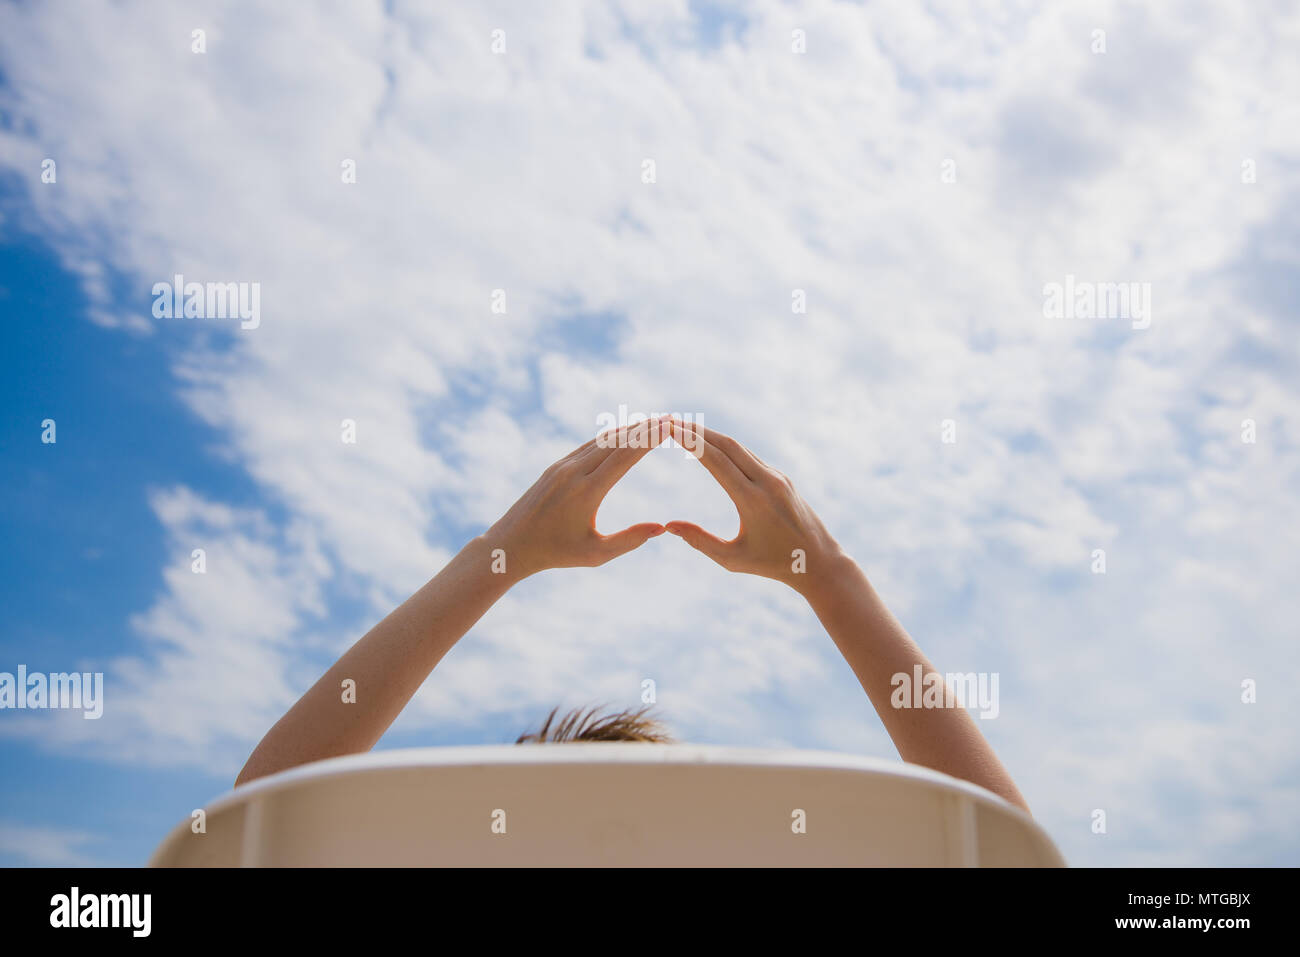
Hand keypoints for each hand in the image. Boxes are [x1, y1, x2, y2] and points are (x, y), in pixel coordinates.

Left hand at [486, 417, 670, 579]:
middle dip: (644, 428)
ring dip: (628, 429)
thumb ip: (629, 540)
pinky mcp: (556, 466)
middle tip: (671, 418)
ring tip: (653, 422)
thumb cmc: (556, 554)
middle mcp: (574, 472)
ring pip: (601, 440)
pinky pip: (588, 446)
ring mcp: (563, 466)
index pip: (624, 457)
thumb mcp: (595, 555)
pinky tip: (624, 434)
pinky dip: (610, 437)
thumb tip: (661, 527)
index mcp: (587, 492)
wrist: (511, 544)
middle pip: (616, 442)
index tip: (670, 426)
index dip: (649, 439)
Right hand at [665, 419, 844, 593]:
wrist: (819, 561)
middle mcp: (767, 482)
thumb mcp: (732, 559)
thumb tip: (669, 526)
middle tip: (672, 421)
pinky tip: (715, 447)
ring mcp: (777, 477)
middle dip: (699, 432)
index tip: (670, 429)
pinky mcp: (783, 478)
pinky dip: (729, 448)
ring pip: (740, 449)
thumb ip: (700, 542)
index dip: (692, 443)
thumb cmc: (773, 564)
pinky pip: (751, 457)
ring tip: (688, 430)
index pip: (716, 461)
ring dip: (713, 437)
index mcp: (752, 500)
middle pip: (728, 446)